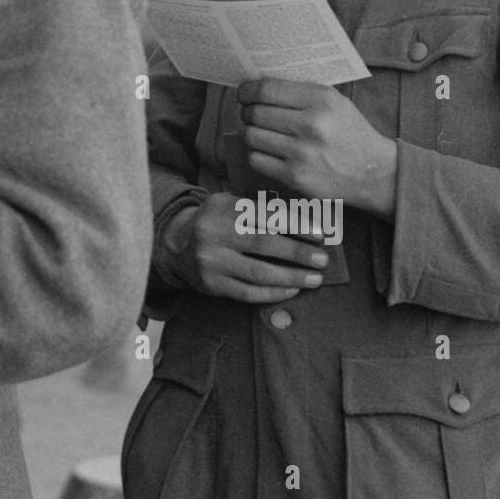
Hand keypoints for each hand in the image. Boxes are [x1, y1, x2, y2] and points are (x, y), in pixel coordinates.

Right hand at [157, 191, 327, 304]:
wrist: (177, 244)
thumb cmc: (217, 222)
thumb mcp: (233, 205)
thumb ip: (262, 211)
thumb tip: (308, 222)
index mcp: (223, 207)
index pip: (266, 216)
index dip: (296, 225)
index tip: (321, 235)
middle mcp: (214, 233)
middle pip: (264, 244)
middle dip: (298, 253)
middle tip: (322, 260)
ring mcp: (212, 261)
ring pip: (258, 272)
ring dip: (292, 277)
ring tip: (315, 279)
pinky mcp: (212, 284)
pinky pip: (248, 292)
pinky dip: (273, 293)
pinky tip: (292, 290)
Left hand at [236, 78, 397, 218]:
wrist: (374, 172)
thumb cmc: (349, 133)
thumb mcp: (334, 101)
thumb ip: (300, 92)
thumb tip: (257, 86)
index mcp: (320, 100)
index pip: (266, 90)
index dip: (247, 90)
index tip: (243, 93)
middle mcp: (310, 125)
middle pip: (255, 113)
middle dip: (247, 112)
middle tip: (250, 113)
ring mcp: (301, 153)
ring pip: (251, 136)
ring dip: (250, 132)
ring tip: (259, 132)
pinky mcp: (295, 176)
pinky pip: (256, 159)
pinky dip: (257, 154)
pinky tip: (268, 151)